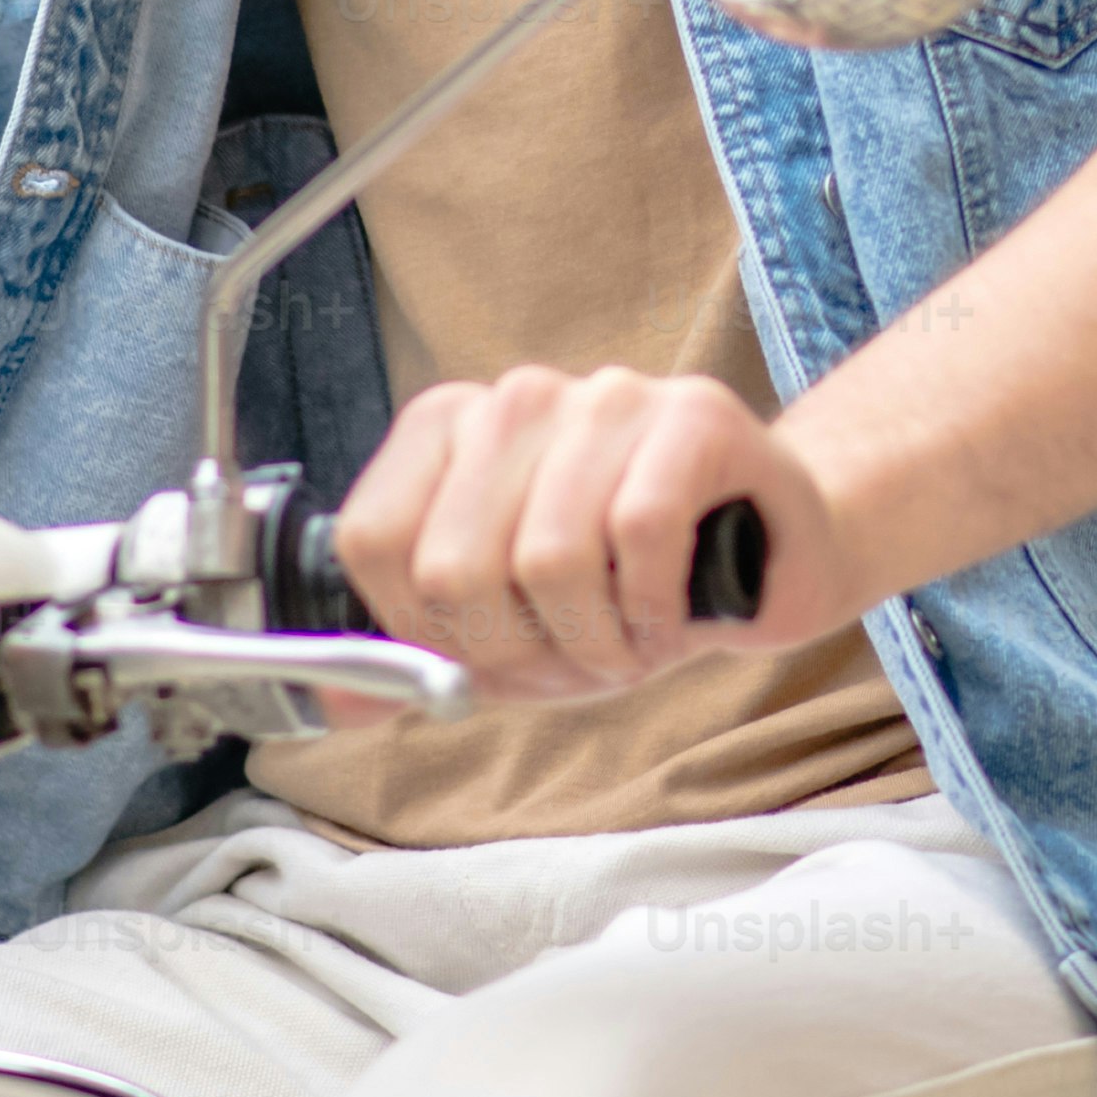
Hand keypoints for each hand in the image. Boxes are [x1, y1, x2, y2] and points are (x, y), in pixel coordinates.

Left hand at [320, 363, 852, 704]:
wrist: (772, 557)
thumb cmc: (629, 593)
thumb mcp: (506, 635)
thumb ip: (415, 658)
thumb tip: (323, 700)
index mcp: (453, 430)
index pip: (375, 541)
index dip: (421, 633)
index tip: (479, 654)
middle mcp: (519, 398)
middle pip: (456, 564)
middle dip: (516, 651)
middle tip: (572, 657)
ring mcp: (607, 396)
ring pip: (549, 555)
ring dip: (595, 640)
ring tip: (628, 638)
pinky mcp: (692, 413)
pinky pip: (640, 533)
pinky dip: (651, 608)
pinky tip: (669, 613)